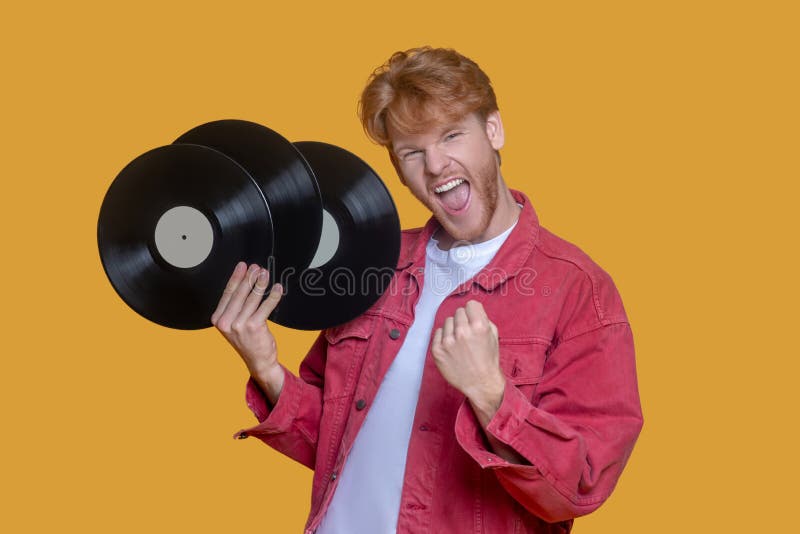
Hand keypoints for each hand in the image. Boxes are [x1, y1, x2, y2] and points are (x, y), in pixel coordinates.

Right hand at [211, 262, 284, 399]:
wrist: (258, 361)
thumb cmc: (248, 340)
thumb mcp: (234, 324)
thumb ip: (235, 306)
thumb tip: (245, 281)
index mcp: (218, 319)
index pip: (228, 293)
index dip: (236, 277)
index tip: (243, 266)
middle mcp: (226, 322)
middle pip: (239, 293)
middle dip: (249, 278)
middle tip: (256, 267)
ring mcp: (239, 325)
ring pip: (252, 298)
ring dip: (260, 284)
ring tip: (265, 274)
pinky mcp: (254, 327)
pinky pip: (265, 307)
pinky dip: (272, 296)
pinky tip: (277, 288)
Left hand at [431, 300, 504, 411]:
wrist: (480, 383)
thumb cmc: (488, 360)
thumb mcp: (494, 335)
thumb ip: (483, 318)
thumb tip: (471, 310)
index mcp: (479, 326)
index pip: (470, 305)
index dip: (473, 312)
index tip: (473, 319)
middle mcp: (462, 332)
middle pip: (459, 312)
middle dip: (464, 320)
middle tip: (468, 334)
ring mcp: (448, 341)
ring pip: (448, 321)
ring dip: (453, 329)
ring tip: (460, 342)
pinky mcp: (437, 350)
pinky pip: (438, 332)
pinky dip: (444, 338)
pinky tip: (452, 347)